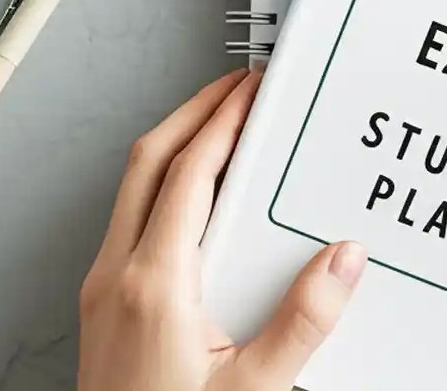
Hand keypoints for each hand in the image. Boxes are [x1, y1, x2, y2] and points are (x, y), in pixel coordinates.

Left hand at [78, 69, 366, 389]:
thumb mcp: (253, 388)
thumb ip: (304, 320)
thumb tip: (342, 260)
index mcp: (153, 283)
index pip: (189, 174)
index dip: (223, 121)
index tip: (250, 90)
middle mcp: (118, 276)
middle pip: (147, 162)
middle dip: (193, 112)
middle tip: (233, 86)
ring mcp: (104, 291)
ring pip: (133, 188)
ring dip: (176, 146)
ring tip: (218, 126)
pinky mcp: (105, 308)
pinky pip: (132, 220)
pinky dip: (166, 185)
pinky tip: (196, 197)